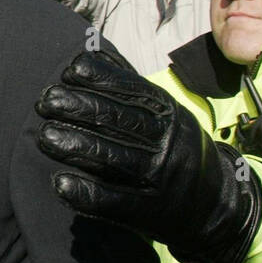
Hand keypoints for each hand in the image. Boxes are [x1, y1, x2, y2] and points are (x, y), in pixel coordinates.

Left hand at [35, 50, 259, 262]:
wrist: (216, 204)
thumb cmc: (176, 147)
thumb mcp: (166, 112)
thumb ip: (131, 86)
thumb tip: (93, 52)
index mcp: (168, 113)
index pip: (133, 91)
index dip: (100, 79)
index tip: (69, 71)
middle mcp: (166, 142)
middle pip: (119, 121)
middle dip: (80, 108)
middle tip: (46, 101)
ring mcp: (159, 177)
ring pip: (114, 157)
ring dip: (77, 145)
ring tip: (45, 136)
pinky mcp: (149, 210)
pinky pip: (115, 200)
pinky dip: (86, 193)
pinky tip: (60, 183)